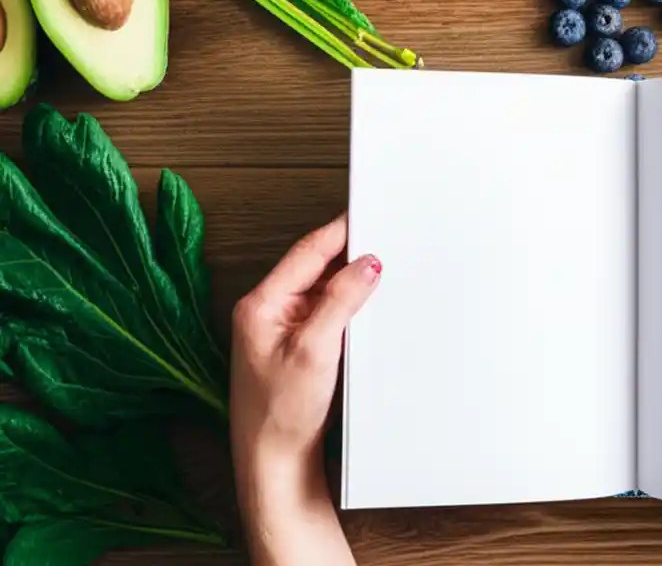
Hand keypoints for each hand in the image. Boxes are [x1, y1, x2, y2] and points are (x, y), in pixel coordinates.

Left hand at [230, 214, 379, 565]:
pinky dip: (349, 309)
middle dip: (350, 255)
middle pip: (316, 268)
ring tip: (382, 277)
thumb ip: (340, 301)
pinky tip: (368, 312)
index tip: (369, 213)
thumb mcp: (315, 351)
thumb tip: (365, 264)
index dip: (340, 231)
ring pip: (324, 291)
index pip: (308, 252)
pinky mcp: (297, 349)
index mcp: (261, 305)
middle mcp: (268, 313)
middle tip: (385, 240)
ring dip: (351, 284)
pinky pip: (327, 315)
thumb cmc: (280, 415)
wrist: (274, 463)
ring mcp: (282, 331)